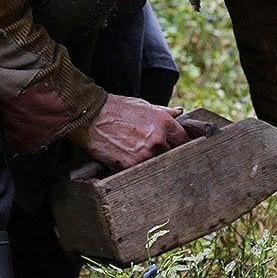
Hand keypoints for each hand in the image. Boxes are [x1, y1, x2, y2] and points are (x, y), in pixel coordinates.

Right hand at [67, 95, 189, 169]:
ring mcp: (146, 154)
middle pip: (172, 155)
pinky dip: (136, 169)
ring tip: (138, 156)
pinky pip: (141, 171)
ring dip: (151, 163)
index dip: (180, 145)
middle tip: (153, 153)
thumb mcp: (144, 105)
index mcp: (164, 122)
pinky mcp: (132, 165)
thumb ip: (164, 112)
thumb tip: (179, 113)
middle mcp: (158, 139)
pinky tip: (128, 161)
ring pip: (157, 165)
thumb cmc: (117, 109)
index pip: (184, 140)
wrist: (92, 117)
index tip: (176, 148)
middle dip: (165, 154)